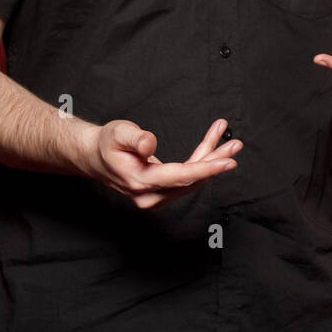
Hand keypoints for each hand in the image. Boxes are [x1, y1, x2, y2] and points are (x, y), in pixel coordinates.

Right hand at [82, 118, 242, 210]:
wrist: (95, 157)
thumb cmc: (107, 143)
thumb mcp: (118, 133)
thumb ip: (135, 139)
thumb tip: (150, 145)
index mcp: (139, 182)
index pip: (179, 178)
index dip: (206, 169)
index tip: (228, 162)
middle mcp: (150, 196)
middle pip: (190, 180)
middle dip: (215, 162)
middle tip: (236, 145)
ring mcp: (156, 198)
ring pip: (191, 180)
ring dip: (211, 160)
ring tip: (229, 141)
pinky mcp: (161, 193)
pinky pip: (186, 178)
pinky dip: (200, 162)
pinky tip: (212, 145)